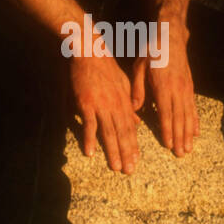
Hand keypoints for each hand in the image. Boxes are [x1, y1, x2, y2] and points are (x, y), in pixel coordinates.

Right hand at [68, 50, 141, 173]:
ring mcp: (101, 105)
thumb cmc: (106, 68)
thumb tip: (137, 121)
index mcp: (124, 102)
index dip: (133, 146)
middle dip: (126, 153)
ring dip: (112, 151)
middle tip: (128, 171)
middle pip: (122, 134)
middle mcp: (115, 106)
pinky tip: (90, 153)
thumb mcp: (123, 84)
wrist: (90, 52)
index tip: (136, 161)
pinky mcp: (86, 103)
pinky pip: (89, 124)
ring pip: (108, 132)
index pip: (131, 128)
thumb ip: (130, 104)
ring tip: (115, 167)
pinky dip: (89, 139)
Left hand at [130, 23, 199, 156]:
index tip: (168, 145)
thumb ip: (138, 88)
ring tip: (188, 149)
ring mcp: (186, 88)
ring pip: (188, 115)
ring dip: (188, 134)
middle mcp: (177, 89)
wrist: (171, 36)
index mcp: (163, 85)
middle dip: (180, 137)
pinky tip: (196, 133)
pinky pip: (193, 108)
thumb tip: (135, 109)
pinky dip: (195, 121)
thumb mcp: (139, 66)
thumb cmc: (152, 51)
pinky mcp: (190, 87)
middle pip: (180, 118)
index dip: (168, 130)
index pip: (166, 112)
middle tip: (181, 154)